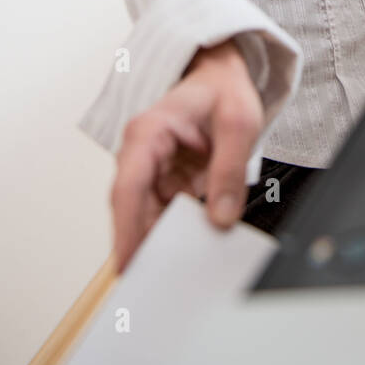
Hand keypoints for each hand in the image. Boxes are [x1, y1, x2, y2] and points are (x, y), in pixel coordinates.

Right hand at [110, 40, 265, 273]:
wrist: (221, 77)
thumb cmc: (223, 91)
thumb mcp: (239, 123)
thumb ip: (229, 169)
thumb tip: (220, 218)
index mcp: (149, 132)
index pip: (128, 187)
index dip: (126, 230)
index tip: (128, 264)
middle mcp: (142, 154)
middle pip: (134, 211)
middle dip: (144, 248)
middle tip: (158, 287)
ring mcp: (152, 171)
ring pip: (149, 218)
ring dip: (162, 245)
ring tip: (178, 278)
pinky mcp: (166, 183)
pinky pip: (167, 215)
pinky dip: (178, 235)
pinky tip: (192, 255)